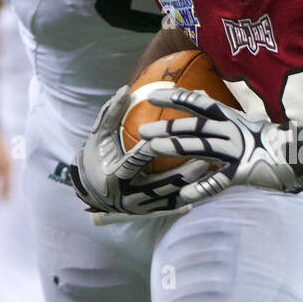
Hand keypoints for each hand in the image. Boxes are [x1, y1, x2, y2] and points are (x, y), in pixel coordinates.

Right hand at [70, 86, 195, 215]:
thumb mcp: (98, 136)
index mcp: (114, 177)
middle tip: (204, 160)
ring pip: (169, 198)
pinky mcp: (149, 212)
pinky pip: (172, 206)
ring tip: (210, 171)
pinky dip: (189, 196)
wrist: (91, 191)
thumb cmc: (95, 158)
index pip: (133, 163)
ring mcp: (140, 208)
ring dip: (191, 185)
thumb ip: (111, 114)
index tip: (166, 139)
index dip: (148, 152)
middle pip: (158, 186)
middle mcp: (128, 196)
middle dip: (182, 174)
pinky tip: (206, 185)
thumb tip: (125, 89)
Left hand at [139, 87, 302, 200]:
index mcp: (233, 119)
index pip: (199, 103)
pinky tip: (182, 195)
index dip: (176, 97)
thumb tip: (202, 99)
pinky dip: (199, 189)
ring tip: (150, 151)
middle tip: (142, 130)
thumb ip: (224, 117)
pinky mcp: (244, 172)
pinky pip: (218, 182)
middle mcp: (232, 131)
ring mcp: (238, 151)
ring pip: (199, 147)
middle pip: (193, 127)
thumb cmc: (275, 144)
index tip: (153, 94)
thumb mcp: (247, 125)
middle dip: (166, 128)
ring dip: (173, 148)